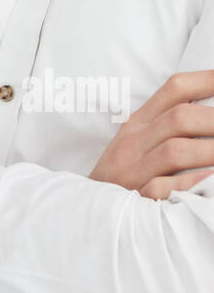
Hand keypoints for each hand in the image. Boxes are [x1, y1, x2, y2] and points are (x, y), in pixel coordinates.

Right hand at [89, 70, 213, 198]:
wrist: (90, 211)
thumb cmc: (124, 174)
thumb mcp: (139, 141)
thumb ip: (168, 125)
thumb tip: (209, 113)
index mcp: (139, 122)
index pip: (174, 89)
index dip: (207, 81)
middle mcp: (134, 141)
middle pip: (180, 118)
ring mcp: (133, 171)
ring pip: (174, 150)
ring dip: (211, 151)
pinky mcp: (133, 199)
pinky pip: (162, 188)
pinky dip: (190, 183)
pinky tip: (209, 181)